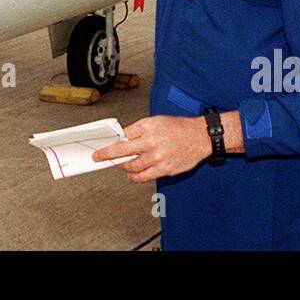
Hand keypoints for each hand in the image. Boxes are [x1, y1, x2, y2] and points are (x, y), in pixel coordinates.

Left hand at [91, 116, 212, 183]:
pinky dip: (135, 177)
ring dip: (124, 167)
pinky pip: (144, 177)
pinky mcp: (164, 170)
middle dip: (109, 157)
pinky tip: (132, 175)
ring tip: (122, 166)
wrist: (199, 137)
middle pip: (123, 153)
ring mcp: (158, 158)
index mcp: (148, 129)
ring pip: (132, 167)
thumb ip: (138, 131)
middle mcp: (151, 143)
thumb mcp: (155, 122)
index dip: (109, 146)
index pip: (122, 138)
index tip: (100, 151)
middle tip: (102, 159)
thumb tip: (124, 139)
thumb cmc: (179, 128)